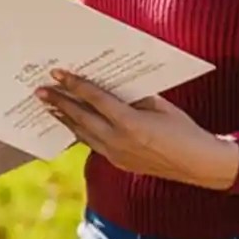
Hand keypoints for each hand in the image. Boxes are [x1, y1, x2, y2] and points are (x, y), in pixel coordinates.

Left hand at [36, 69, 238, 190]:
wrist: (198, 164)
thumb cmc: (183, 129)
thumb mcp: (159, 106)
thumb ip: (133, 96)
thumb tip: (111, 84)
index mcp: (130, 123)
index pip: (95, 99)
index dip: (74, 85)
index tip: (58, 73)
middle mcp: (118, 140)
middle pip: (81, 117)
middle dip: (59, 102)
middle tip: (40, 90)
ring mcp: (116, 154)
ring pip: (82, 133)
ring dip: (64, 118)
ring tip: (48, 106)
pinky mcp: (118, 162)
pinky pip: (92, 144)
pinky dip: (79, 132)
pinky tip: (71, 123)